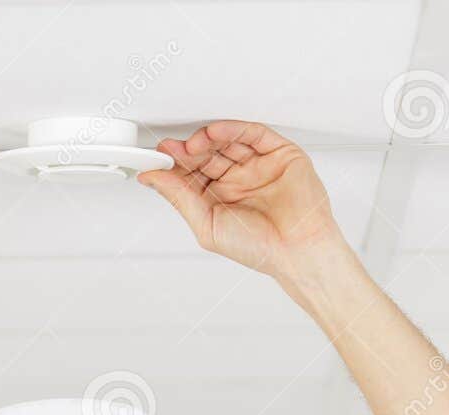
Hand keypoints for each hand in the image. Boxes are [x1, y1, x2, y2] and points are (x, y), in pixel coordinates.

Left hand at [138, 120, 346, 278]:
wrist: (297, 251)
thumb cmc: (259, 248)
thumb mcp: (206, 224)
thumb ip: (179, 198)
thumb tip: (150, 177)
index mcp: (219, 198)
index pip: (192, 174)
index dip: (174, 165)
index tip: (156, 159)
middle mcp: (237, 180)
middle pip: (207, 155)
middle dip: (187, 151)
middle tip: (170, 149)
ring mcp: (258, 165)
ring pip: (228, 141)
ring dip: (207, 139)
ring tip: (191, 145)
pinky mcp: (279, 153)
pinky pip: (252, 134)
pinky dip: (232, 130)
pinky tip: (213, 133)